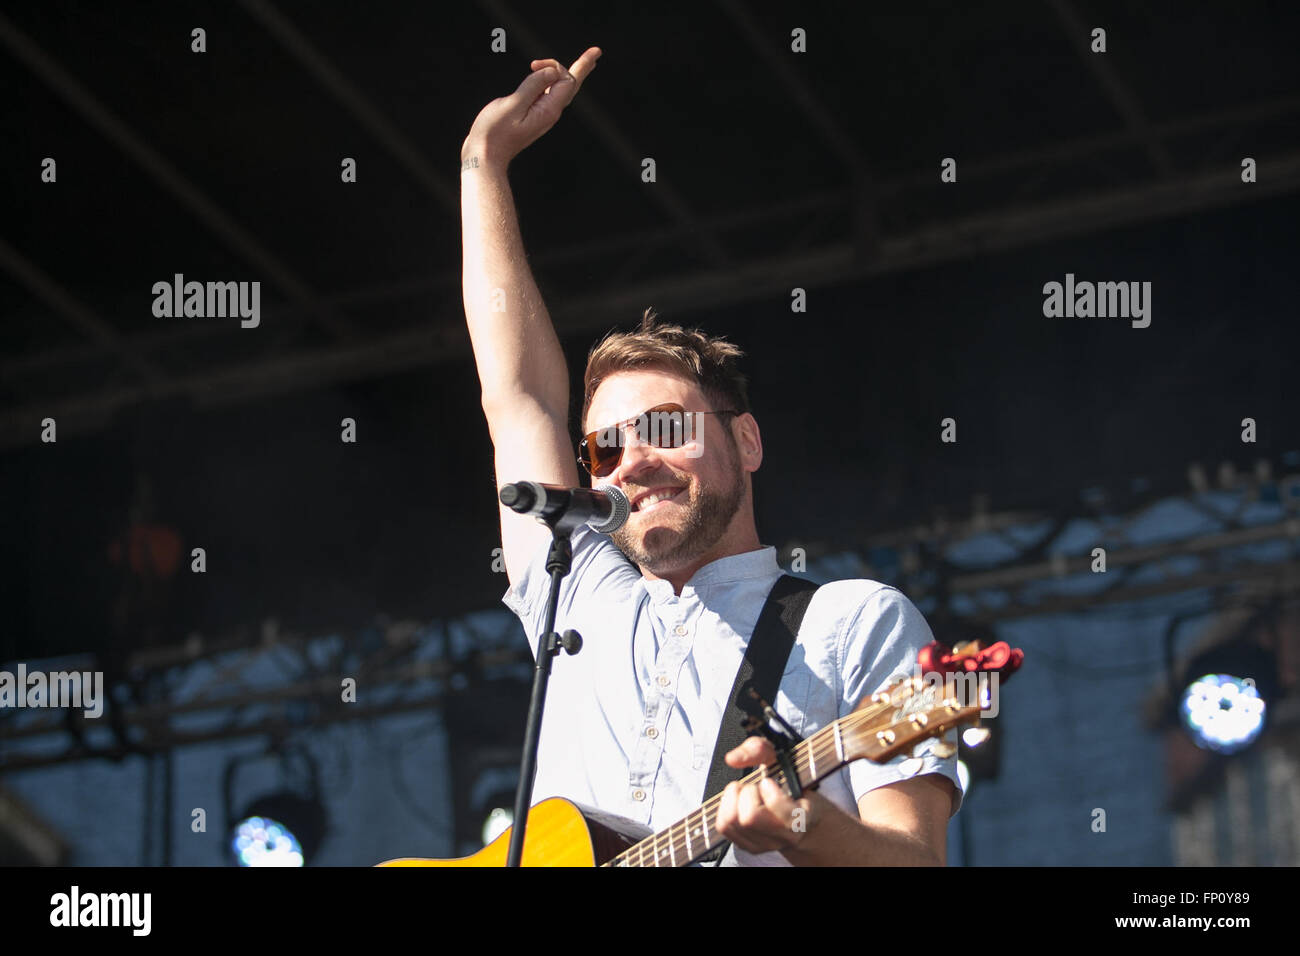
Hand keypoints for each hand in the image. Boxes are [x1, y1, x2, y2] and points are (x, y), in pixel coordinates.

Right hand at [460, 46, 601, 167]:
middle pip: (571, 85)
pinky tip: (557, 78)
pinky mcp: (533, 115)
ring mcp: (543, 115)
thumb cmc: (494, 132)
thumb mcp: (512, 105)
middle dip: (583, 66)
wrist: (486, 155)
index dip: (554, 66)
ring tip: (588, 61)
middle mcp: (550, 112)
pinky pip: (550, 94)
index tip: (533, 66)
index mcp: (548, 110)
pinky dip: (556, 82)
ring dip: (573, 73)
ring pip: (562, 90)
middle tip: (597, 51)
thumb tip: (552, 71)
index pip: (566, 80)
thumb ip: (533, 86)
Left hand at [714, 735, 818, 854]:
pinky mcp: (748, 847)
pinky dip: (725, 808)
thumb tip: (732, 758)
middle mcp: (783, 837)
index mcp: (800, 817)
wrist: (802, 819)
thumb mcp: (784, 760)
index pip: (776, 806)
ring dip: (733, 800)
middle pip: (749, 817)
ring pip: (732, 822)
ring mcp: (765, 845)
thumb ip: (761, 750)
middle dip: (746, 793)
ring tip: (745, 794)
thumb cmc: (793, 786)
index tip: (768, 781)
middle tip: (755, 786)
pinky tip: (738, 803)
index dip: (767, 789)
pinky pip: (723, 826)